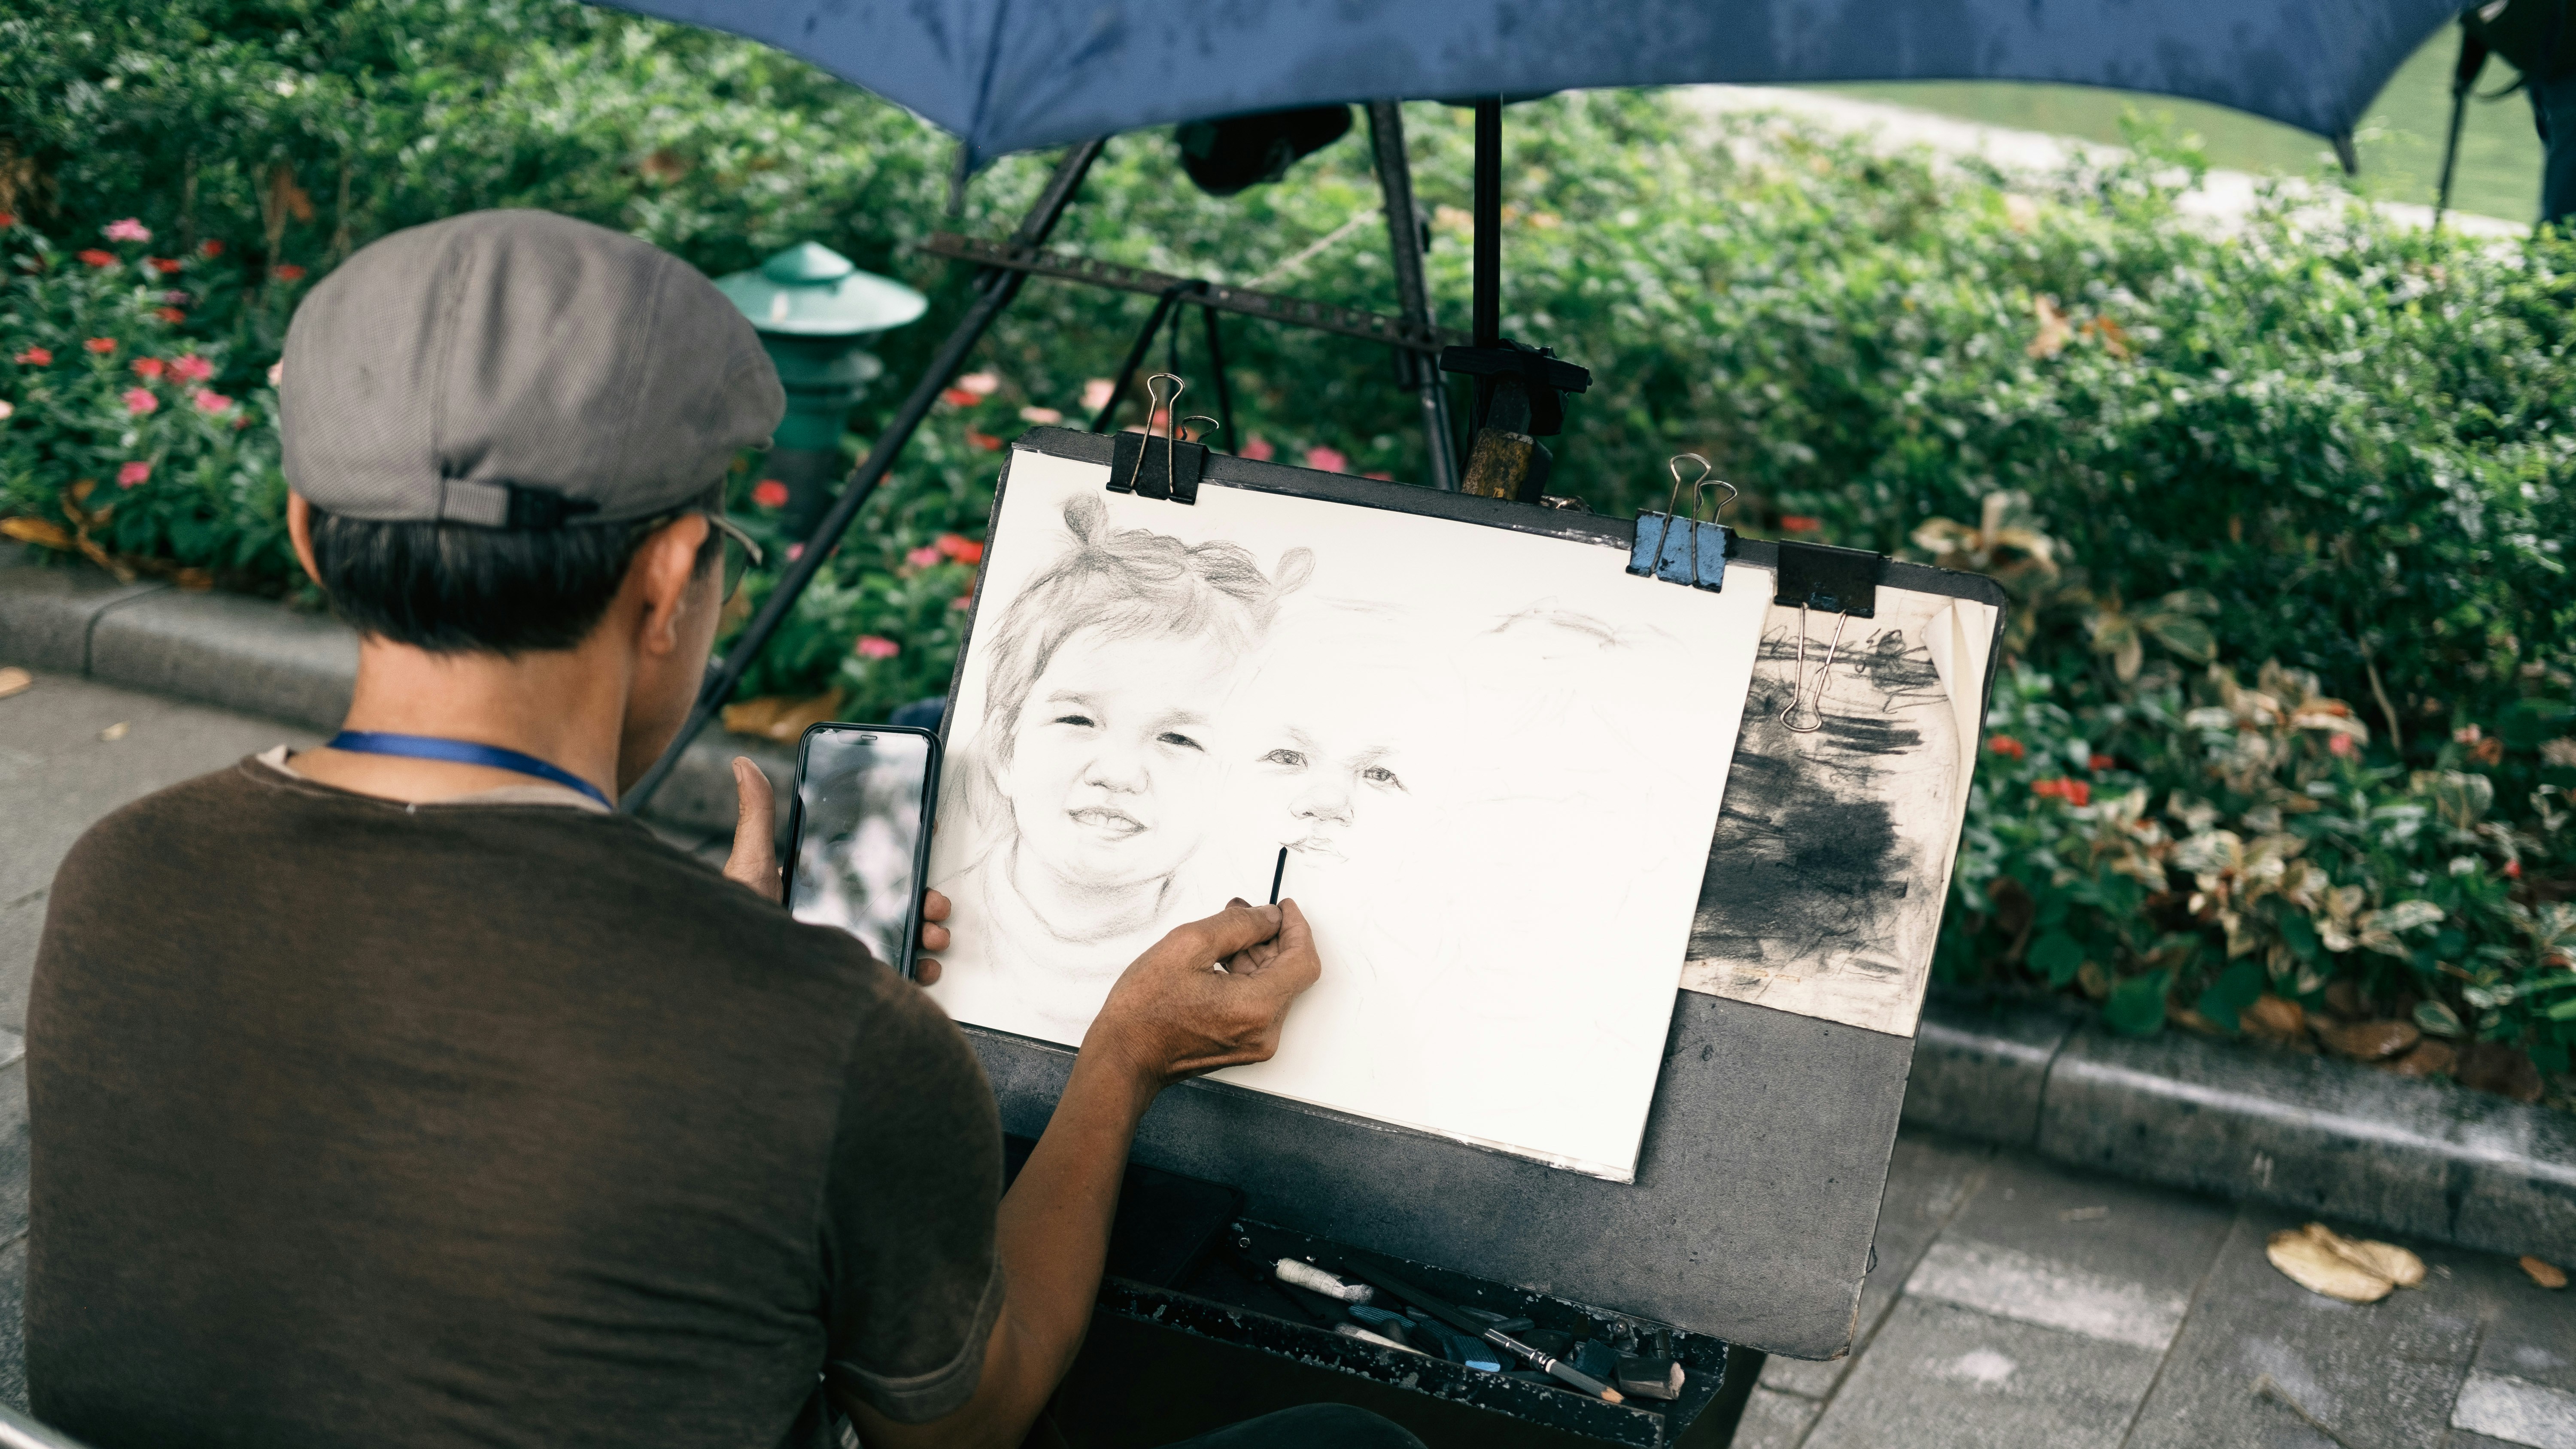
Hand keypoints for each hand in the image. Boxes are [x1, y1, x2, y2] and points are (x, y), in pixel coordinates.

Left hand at [723, 757, 952, 981]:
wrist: (739, 982)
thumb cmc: (739, 926)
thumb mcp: (751, 864)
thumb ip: (758, 816)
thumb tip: (743, 764)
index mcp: (817, 891)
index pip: (866, 871)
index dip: (901, 861)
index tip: (923, 844)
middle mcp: (835, 921)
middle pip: (893, 905)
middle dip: (924, 902)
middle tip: (933, 901)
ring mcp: (845, 952)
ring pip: (901, 938)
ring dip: (929, 933)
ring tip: (934, 934)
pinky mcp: (851, 980)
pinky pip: (893, 975)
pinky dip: (919, 970)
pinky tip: (925, 966)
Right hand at [1084, 898, 1320, 1088]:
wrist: (1123, 1058)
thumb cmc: (1144, 1012)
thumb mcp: (1187, 946)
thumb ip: (1238, 924)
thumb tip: (1269, 917)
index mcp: (1256, 1007)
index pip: (1303, 961)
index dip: (1297, 928)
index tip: (1284, 909)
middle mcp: (1264, 1032)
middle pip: (1289, 974)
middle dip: (1270, 938)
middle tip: (1243, 913)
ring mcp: (1255, 1043)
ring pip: (1274, 987)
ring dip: (1256, 957)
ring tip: (1224, 937)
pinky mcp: (1244, 1047)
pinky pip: (1259, 1004)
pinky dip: (1248, 978)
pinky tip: (1222, 961)